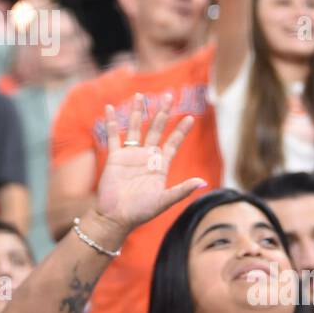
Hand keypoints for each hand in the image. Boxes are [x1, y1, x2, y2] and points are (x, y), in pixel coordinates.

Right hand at [92, 94, 206, 231]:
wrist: (116, 217)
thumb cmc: (141, 212)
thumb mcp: (164, 201)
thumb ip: (181, 190)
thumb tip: (203, 182)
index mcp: (160, 166)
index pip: (173, 143)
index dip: (181, 130)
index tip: (191, 117)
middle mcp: (146, 157)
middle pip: (156, 129)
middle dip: (162, 113)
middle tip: (169, 95)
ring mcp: (130, 155)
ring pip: (136, 128)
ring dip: (138, 111)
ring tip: (141, 95)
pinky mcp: (115, 157)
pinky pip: (113, 136)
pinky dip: (113, 122)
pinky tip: (111, 108)